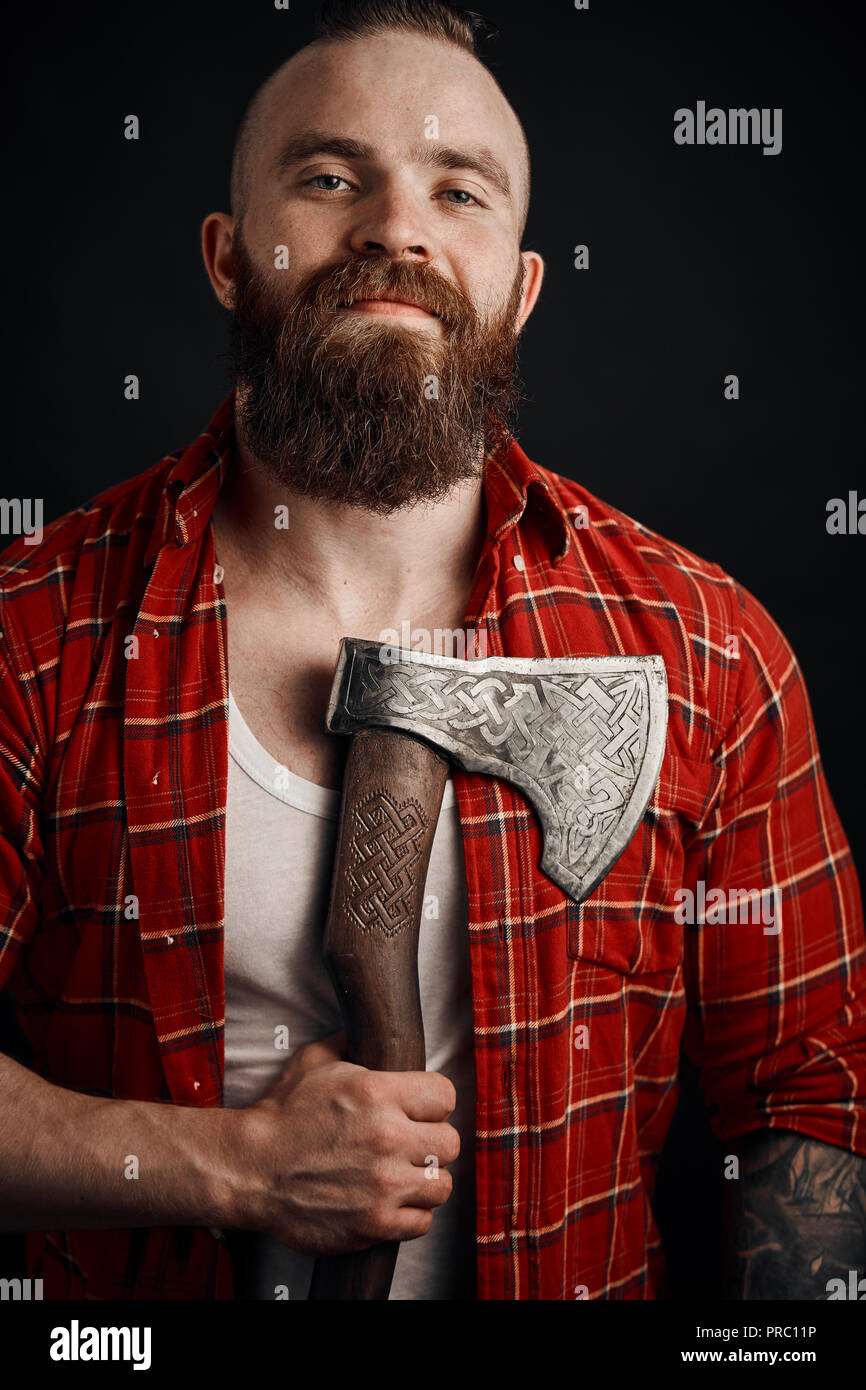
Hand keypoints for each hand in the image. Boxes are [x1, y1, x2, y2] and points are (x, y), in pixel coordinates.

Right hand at [232, 1032, 459, 1255]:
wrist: (249, 1169)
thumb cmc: (281, 1114)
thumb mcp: (313, 1061)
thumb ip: (350, 1043)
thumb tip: (369, 1029)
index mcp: (378, 1093)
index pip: (445, 1095)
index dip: (434, 1103)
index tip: (421, 1112)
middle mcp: (388, 1137)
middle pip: (450, 1143)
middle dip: (433, 1143)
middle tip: (411, 1147)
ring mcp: (383, 1184)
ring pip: (442, 1185)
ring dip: (426, 1181)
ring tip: (405, 1177)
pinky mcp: (374, 1223)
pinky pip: (422, 1222)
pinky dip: (410, 1215)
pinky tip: (392, 1203)